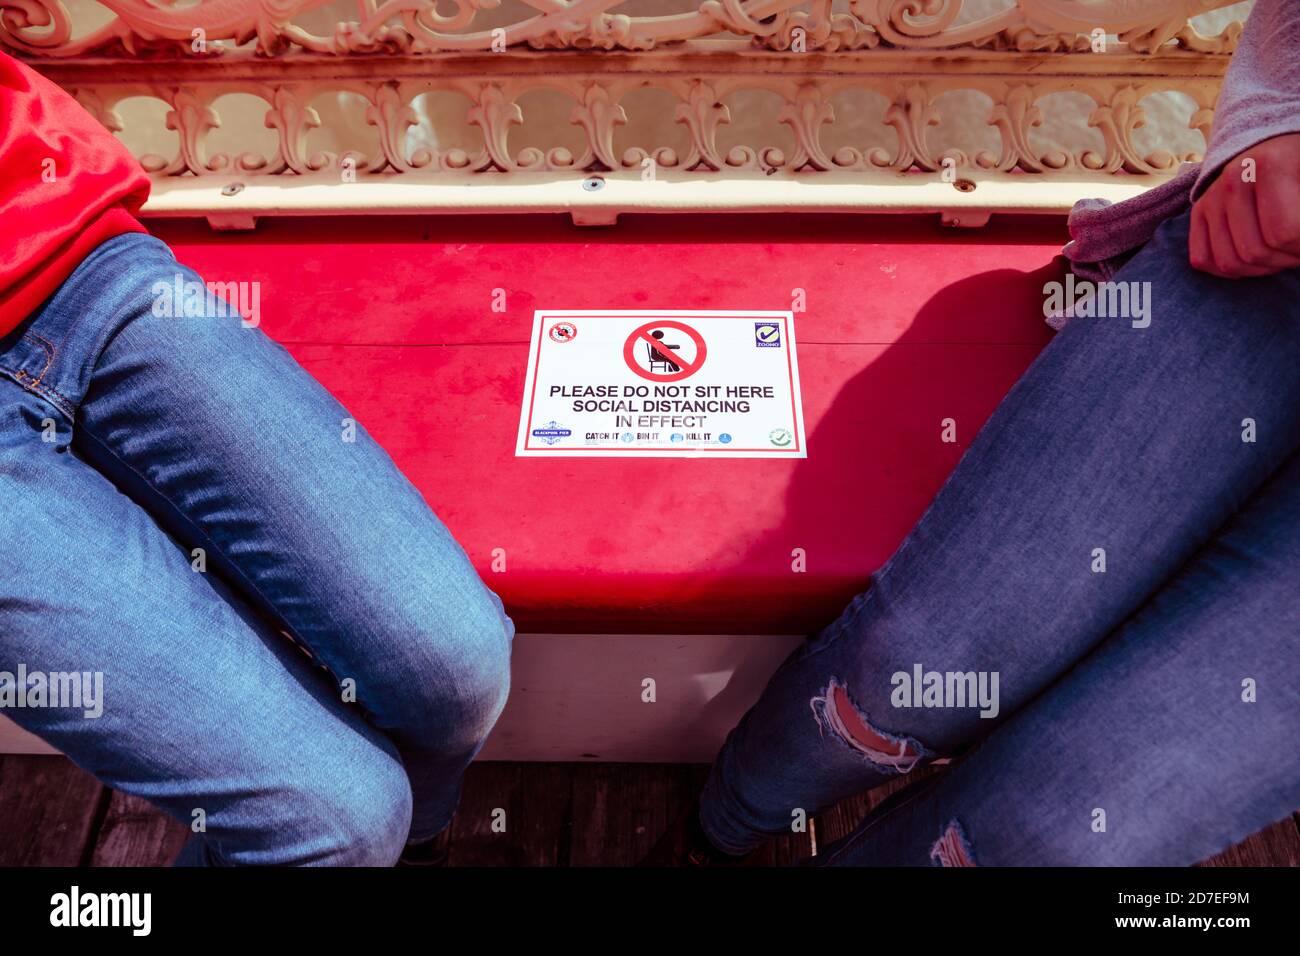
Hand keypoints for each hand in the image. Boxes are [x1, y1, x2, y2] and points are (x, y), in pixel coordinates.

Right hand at [1189, 132, 1299, 277]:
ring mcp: (1211, 198)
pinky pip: (1203, 259)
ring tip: (1279, 257)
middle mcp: (1232, 181)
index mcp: (1269, 166)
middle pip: (1254, 252)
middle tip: (1298, 253)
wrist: (1274, 144)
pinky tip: (1252, 263)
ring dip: (1259, 270)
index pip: (1283, 233)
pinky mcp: (1198, 211)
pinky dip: (1228, 271)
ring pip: (1229, 262)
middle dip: (1283, 262)